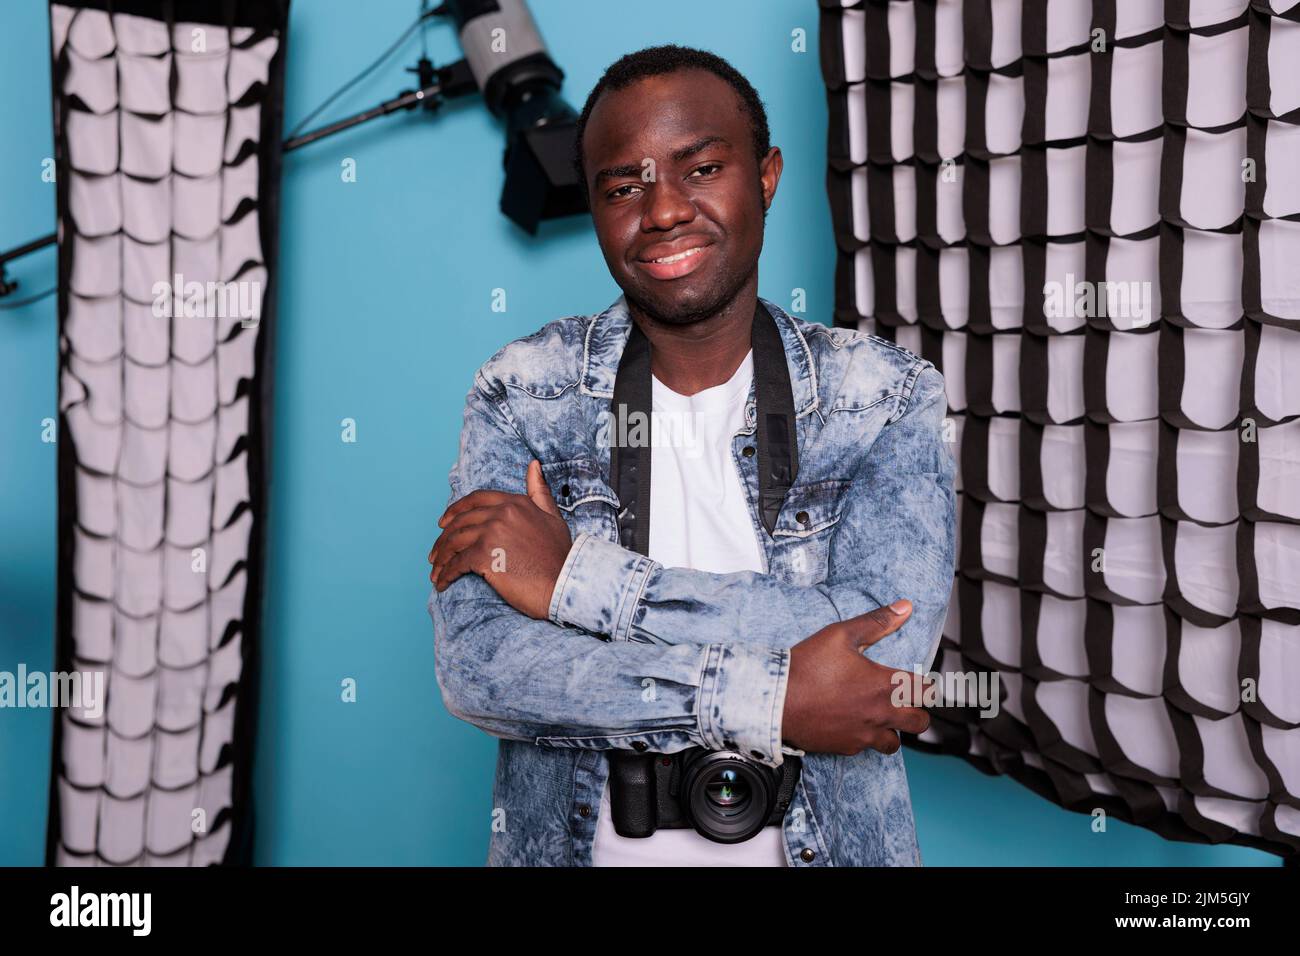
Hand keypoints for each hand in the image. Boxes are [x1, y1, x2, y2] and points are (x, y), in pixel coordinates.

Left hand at [428, 460, 573, 619]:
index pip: (476, 500)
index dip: (455, 510)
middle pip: (461, 522)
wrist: (564, 583)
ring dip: (441, 557)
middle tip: (435, 553)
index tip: (443, 523)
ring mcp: (491, 533)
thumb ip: (539, 491)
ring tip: (436, 570)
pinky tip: (442, 582)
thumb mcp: (553, 516)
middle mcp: (501, 513)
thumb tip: (533, 465)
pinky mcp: (484, 556)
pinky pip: (456, 563)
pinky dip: (446, 573)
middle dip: (444, 539)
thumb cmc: (561, 555)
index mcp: (515, 502)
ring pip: (454, 541)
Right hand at [781, 600, 932, 755]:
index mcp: (884, 684)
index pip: (927, 691)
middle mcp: (880, 713)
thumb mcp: (841, 634)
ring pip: (896, 743)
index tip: (920, 682)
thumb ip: (877, 622)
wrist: (776, 700)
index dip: (928, 686)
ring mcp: (864, 734)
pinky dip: (865, 738)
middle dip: (917, 711)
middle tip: (906, 702)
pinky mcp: (846, 747)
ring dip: (894, 730)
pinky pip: (866, 748)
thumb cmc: (807, 666)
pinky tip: (853, 725)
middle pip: (920, 722)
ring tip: (882, 718)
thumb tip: (905, 607)